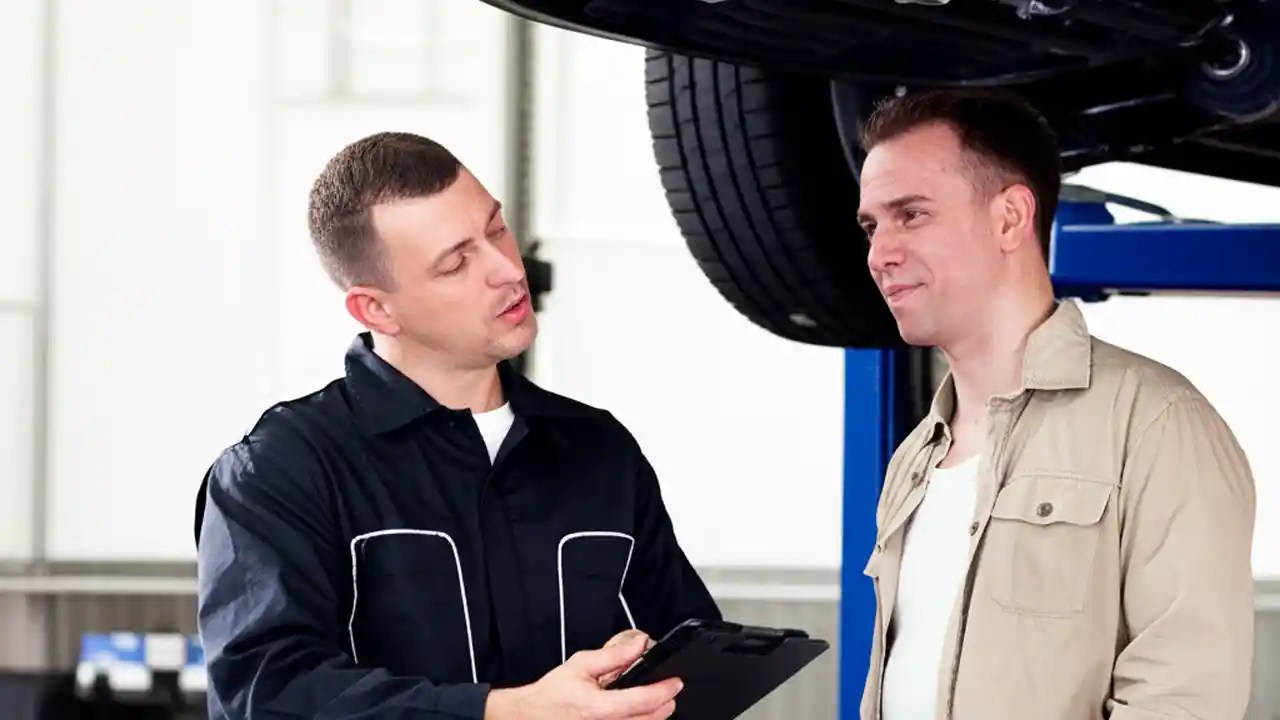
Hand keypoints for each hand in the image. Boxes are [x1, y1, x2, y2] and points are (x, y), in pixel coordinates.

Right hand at [486, 634, 680, 719]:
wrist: (532, 716)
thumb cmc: (553, 694)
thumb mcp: (581, 665)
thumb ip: (613, 656)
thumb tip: (638, 645)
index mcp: (604, 708)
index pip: (646, 700)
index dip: (666, 690)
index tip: (676, 682)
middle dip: (665, 704)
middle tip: (670, 691)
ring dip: (655, 716)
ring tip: (657, 701)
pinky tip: (638, 713)